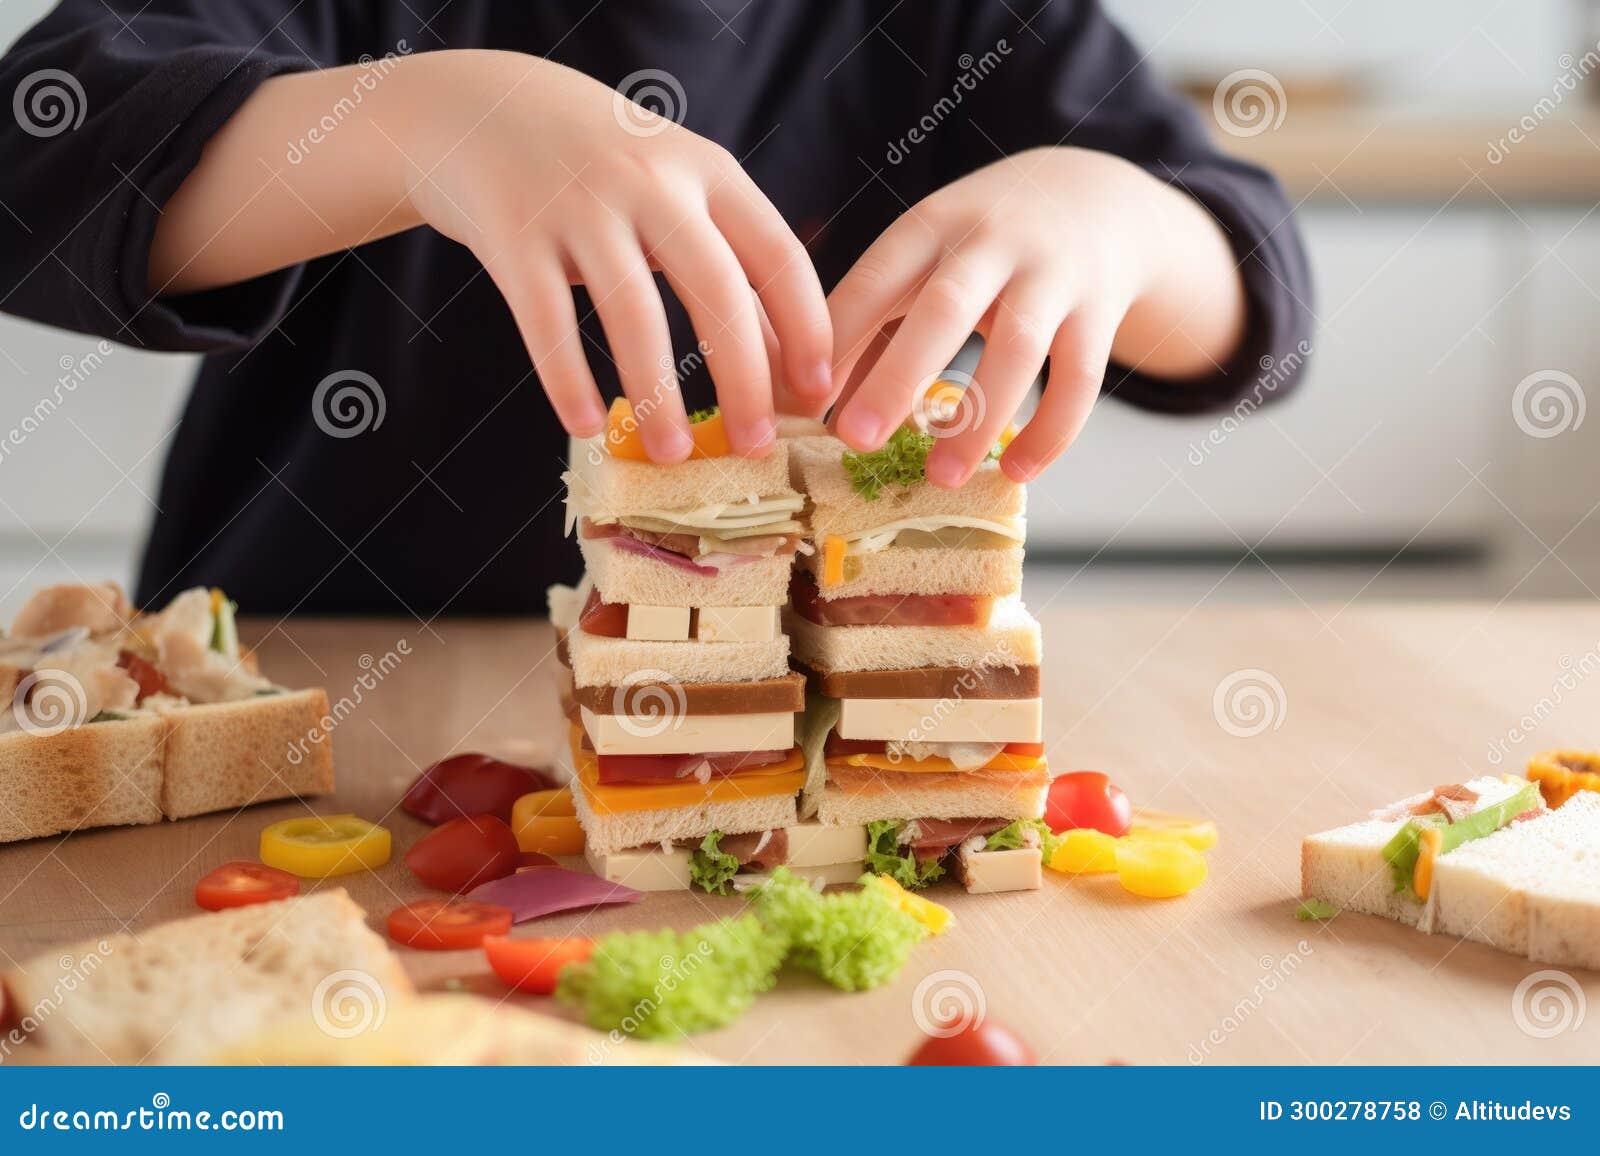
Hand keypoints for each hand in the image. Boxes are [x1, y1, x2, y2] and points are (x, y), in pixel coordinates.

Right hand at [399, 53, 831, 458]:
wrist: (480, 104)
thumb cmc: (600, 165)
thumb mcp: (676, 189)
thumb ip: (729, 263)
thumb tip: (785, 366)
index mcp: (707, 170)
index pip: (778, 254)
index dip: (806, 328)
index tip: (819, 393)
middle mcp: (650, 181)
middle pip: (716, 289)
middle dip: (744, 377)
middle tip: (756, 446)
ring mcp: (579, 204)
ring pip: (633, 312)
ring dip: (658, 394)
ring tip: (674, 454)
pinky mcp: (513, 232)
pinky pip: (547, 321)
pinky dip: (568, 380)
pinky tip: (585, 426)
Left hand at [827, 147, 1244, 483]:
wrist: (1094, 196)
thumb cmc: (981, 245)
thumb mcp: (923, 261)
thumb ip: (869, 324)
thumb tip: (811, 406)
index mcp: (931, 226)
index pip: (877, 278)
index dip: (838, 336)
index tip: (803, 399)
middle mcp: (991, 242)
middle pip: (944, 309)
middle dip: (897, 376)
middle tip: (855, 439)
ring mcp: (1052, 273)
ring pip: (1018, 347)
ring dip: (978, 418)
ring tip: (941, 478)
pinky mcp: (1098, 311)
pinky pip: (1080, 379)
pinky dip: (1052, 430)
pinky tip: (1018, 472)